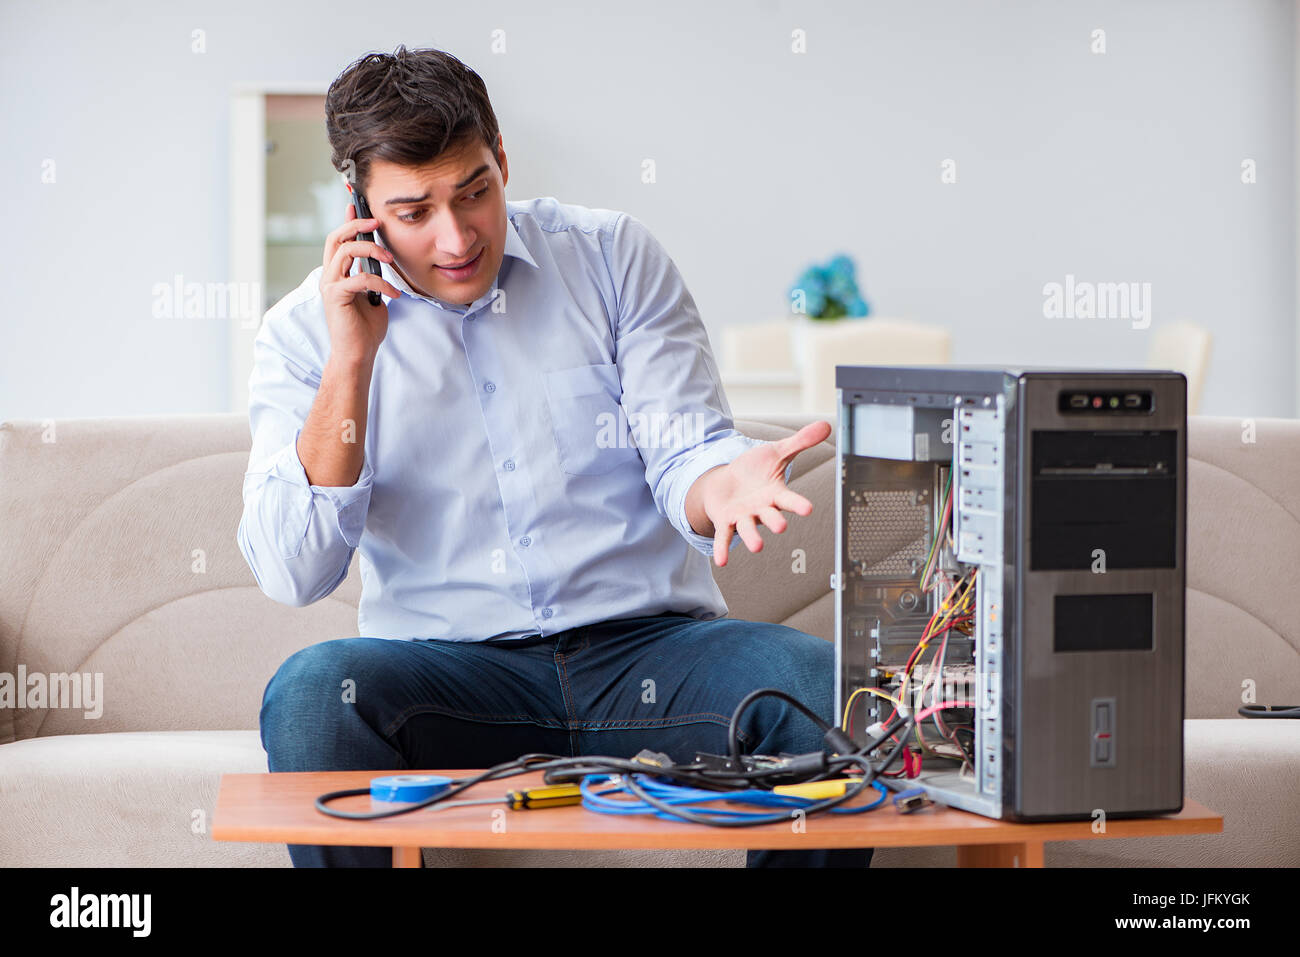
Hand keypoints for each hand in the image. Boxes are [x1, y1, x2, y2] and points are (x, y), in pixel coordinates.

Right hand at [319, 202, 402, 364]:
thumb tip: (382, 261)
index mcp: (337, 274)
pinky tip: (393, 293)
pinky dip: (380, 282)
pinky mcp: (336, 297)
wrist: (358, 354)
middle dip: (355, 225)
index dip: (347, 221)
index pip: (338, 240)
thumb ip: (373, 277)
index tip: (356, 205)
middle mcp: (330, 276)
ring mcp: (330, 286)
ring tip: (389, 259)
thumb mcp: (374, 296)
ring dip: (370, 250)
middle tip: (376, 222)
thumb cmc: (365, 329)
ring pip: (345, 252)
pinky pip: (359, 279)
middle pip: (335, 238)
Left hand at [697, 421, 831, 566]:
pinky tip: (721, 561)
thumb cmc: (755, 469)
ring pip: (748, 528)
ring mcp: (743, 516)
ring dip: (752, 537)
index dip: (798, 504)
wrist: (727, 479)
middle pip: (770, 516)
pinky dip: (723, 548)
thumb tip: (826, 425)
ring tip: (757, 547)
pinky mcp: (725, 521)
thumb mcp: (777, 451)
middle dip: (774, 521)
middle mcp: (761, 508)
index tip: (808, 509)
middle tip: (780, 526)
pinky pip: (724, 536)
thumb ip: (801, 442)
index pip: (789, 499)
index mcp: (775, 493)